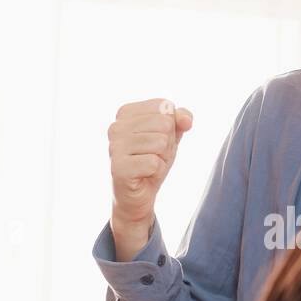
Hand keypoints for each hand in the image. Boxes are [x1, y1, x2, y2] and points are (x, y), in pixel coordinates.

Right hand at [108, 98, 193, 258]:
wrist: (140, 193)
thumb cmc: (153, 159)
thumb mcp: (171, 136)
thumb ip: (181, 120)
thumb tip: (186, 120)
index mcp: (126, 113)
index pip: (165, 106)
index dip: (170, 127)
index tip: (156, 140)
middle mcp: (116, 126)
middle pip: (164, 124)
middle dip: (167, 144)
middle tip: (154, 156)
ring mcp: (114, 146)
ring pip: (160, 143)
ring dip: (162, 158)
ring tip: (149, 165)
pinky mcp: (118, 167)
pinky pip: (154, 163)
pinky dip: (157, 171)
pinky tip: (145, 175)